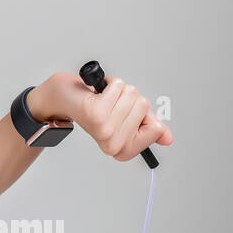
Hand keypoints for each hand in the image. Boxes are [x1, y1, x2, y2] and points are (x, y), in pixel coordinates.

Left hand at [39, 72, 173, 161]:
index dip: (143, 116)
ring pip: (133, 95)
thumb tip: (168, 139)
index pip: (156, 129)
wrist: (64, 98)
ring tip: (104, 98)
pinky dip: (110, 82)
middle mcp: (113, 143)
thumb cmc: (94, 107)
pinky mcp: (96, 112)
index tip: (125, 115)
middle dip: (130, 100)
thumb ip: (149, 128)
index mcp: (122, 150)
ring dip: (120, 90)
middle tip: (111, 104)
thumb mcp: (126, 119)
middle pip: (145, 108)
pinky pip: (119, 87)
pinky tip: (97, 91)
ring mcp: (104, 128)